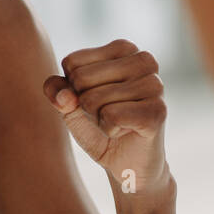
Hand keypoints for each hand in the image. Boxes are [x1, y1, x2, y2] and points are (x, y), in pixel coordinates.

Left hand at [43, 39, 168, 193]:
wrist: (126, 165)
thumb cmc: (99, 125)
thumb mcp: (70, 104)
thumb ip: (56, 90)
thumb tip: (64, 96)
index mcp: (124, 48)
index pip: (72, 63)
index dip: (74, 88)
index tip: (95, 98)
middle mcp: (144, 60)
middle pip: (81, 79)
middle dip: (85, 105)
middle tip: (106, 114)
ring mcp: (155, 85)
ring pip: (94, 99)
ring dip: (97, 119)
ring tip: (117, 123)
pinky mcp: (157, 111)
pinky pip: (111, 116)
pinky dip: (108, 130)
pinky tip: (125, 131)